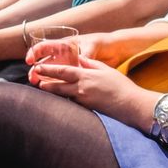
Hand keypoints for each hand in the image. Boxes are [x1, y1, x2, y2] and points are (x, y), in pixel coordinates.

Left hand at [28, 53, 147, 124]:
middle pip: (58, 85)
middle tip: (34, 79)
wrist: (133, 106)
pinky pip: (73, 104)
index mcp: (85, 75)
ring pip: (63, 95)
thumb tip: (80, 58)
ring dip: (52, 92)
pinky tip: (60, 100)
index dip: (48, 69)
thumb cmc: (121, 86)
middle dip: (45, 82)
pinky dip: (65, 100)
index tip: (37, 67)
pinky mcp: (88, 110)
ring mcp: (84, 101)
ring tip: (42, 88)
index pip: (61, 71)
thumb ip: (90, 63)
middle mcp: (81, 88)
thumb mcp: (105, 69)